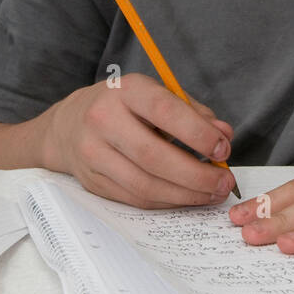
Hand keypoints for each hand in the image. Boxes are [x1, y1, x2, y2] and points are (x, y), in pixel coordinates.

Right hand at [41, 73, 235, 207]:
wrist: (69, 125)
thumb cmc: (124, 107)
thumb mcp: (156, 95)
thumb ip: (192, 112)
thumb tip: (224, 135)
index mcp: (125, 91)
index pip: (164, 111)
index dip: (198, 133)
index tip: (223, 149)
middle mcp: (103, 120)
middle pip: (153, 156)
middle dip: (196, 175)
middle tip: (225, 183)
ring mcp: (93, 153)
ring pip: (144, 184)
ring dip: (185, 195)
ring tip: (212, 193)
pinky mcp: (92, 181)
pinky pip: (135, 198)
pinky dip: (167, 201)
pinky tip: (187, 197)